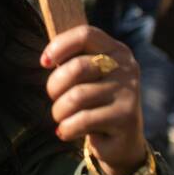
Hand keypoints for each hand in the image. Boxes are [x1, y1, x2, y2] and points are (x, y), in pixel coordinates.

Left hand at [42, 26, 145, 174]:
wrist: (123, 140)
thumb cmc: (96, 102)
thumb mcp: (88, 77)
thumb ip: (73, 61)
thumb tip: (48, 58)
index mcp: (116, 50)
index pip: (85, 34)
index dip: (59, 46)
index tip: (45, 62)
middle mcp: (126, 68)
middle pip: (77, 67)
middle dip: (54, 86)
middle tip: (54, 98)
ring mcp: (128, 93)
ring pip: (76, 97)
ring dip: (59, 111)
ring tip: (61, 117)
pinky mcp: (125, 118)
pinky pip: (82, 120)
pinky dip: (66, 128)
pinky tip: (66, 131)